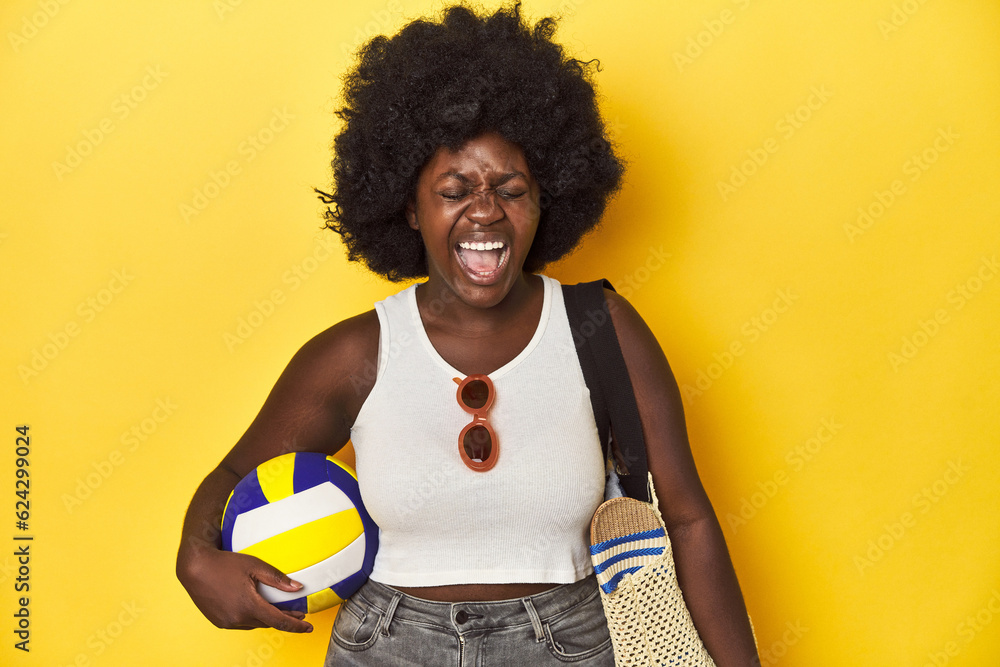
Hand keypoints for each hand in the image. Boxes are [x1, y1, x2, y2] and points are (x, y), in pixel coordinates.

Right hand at [177, 546, 313, 632]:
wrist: (195, 567)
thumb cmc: (225, 563)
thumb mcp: (255, 566)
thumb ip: (277, 579)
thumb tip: (298, 588)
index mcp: (249, 606)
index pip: (279, 621)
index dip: (296, 626)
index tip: (308, 627)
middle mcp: (238, 618)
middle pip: (268, 623)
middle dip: (284, 619)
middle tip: (297, 614)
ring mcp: (227, 622)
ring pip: (254, 624)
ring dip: (267, 619)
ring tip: (278, 610)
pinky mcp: (218, 622)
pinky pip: (241, 624)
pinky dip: (252, 618)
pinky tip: (256, 609)